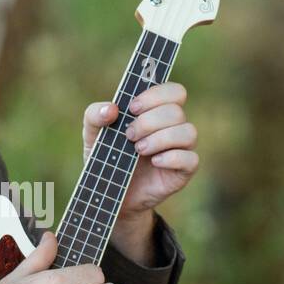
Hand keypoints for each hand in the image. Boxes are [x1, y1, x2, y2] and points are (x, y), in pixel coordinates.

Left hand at [83, 80, 197, 218]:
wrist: (109, 192)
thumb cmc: (106, 157)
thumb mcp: (93, 135)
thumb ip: (94, 115)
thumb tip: (110, 108)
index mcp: (156, 111)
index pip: (174, 92)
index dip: (156, 96)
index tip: (133, 108)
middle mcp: (173, 127)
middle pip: (177, 112)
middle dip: (150, 122)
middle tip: (129, 136)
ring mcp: (180, 149)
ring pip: (188, 132)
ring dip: (161, 138)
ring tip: (138, 150)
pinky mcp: (183, 171)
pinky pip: (191, 159)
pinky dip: (172, 157)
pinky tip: (154, 162)